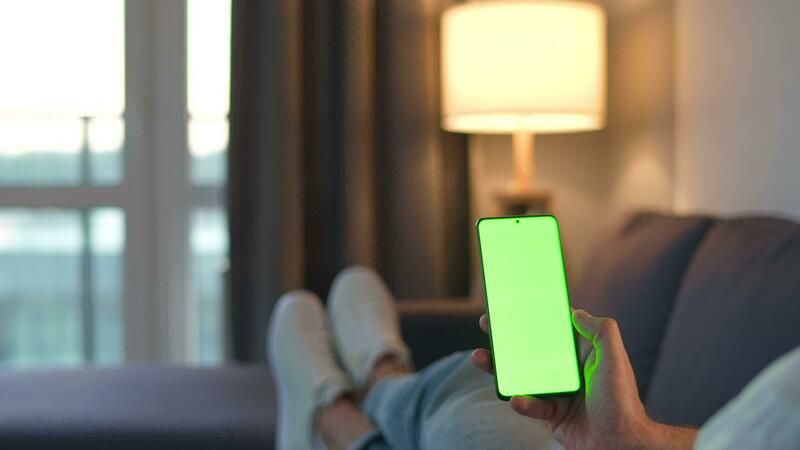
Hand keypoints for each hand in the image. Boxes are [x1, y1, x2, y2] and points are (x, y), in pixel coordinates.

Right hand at [471, 310, 695, 449]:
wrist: (620, 443)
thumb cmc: (621, 400)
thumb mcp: (614, 357)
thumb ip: (600, 330)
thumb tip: (575, 312)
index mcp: (581, 351)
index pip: (554, 327)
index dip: (534, 314)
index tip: (514, 303)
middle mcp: (567, 368)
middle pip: (531, 348)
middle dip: (507, 337)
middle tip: (487, 324)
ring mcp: (557, 390)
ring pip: (522, 375)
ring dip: (500, 367)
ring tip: (480, 358)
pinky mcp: (551, 413)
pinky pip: (530, 404)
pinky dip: (522, 402)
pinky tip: (517, 400)